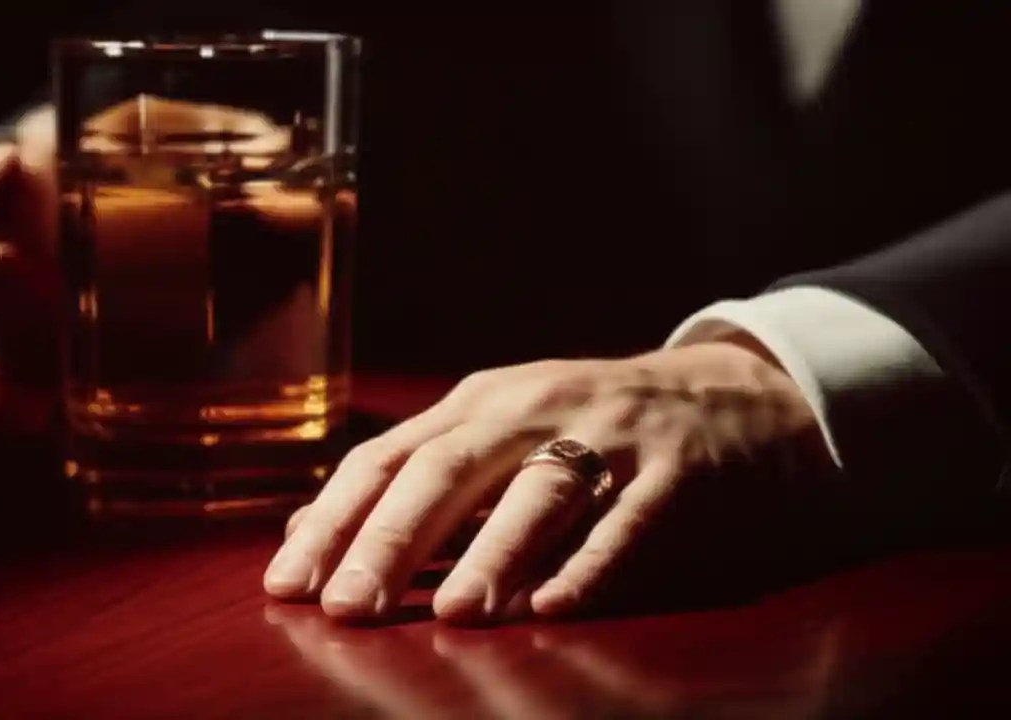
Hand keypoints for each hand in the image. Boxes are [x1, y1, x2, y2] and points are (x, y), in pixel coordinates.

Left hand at [264, 341, 835, 621]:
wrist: (731, 397)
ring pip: (540, 490)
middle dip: (392, 539)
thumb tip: (304, 527)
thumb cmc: (589, 429)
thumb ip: (411, 478)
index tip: (286, 583)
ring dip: (493, 551)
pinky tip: (555, 607)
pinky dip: (592, 564)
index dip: (333, 520)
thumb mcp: (497, 435)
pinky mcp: (676, 470)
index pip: (386, 458)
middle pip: (448, 469)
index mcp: (479, 402)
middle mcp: (534, 406)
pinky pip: (630, 519)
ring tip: (450, 611)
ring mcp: (609, 433)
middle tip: (346, 606)